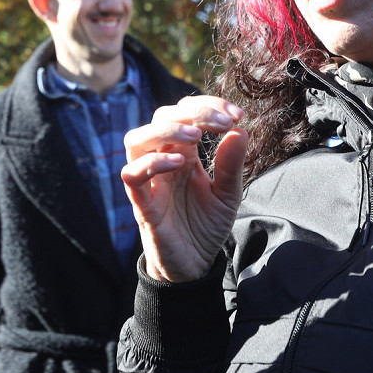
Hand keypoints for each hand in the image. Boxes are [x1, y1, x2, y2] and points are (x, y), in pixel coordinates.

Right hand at [120, 95, 247, 283]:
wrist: (195, 266)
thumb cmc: (206, 226)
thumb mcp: (228, 194)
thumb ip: (231, 164)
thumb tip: (241, 129)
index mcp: (183, 153)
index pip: (185, 113)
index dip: (209, 106)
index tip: (237, 116)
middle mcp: (163, 161)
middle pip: (161, 117)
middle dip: (193, 113)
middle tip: (223, 122)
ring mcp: (150, 181)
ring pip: (136, 139)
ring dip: (165, 130)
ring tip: (195, 136)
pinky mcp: (142, 204)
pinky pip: (132, 176)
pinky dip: (151, 164)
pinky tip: (179, 164)